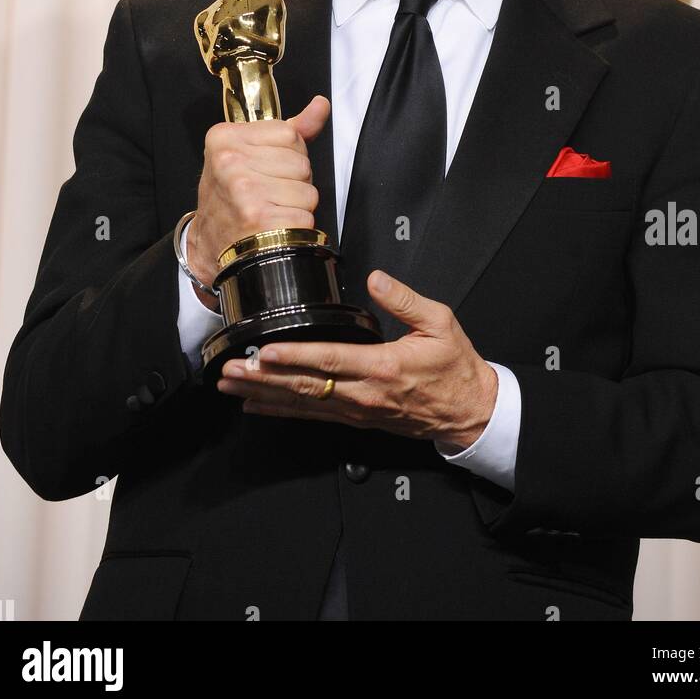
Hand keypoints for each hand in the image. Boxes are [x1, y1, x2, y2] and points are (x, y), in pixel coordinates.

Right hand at [187, 94, 329, 294]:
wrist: (209, 243)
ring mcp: (243, 190)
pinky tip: (273, 227)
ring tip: (271, 210)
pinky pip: (305, 218)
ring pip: (308, 192)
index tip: (268, 169)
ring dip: (297, 206)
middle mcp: (230, 161)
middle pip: (302, 164)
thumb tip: (321, 105)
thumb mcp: (250, 153)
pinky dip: (296, 228)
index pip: (291, 135)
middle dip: (295, 182)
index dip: (290, 155)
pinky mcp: (257, 218)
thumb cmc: (232, 195)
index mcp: (225, 137)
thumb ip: (290, 129)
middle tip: (269, 194)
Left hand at [216, 271, 499, 449]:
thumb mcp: (440, 323)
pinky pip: (313, 416)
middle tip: (231, 371)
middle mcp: (365, 393)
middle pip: (305, 386)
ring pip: (303, 404)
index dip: (295, 356)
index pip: (330, 360)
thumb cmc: (455, 368)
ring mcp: (358, 410)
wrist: (468, 410)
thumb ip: (405, 299)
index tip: (265, 351)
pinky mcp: (356, 419)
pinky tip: (258, 406)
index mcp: (384, 366)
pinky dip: (282, 411)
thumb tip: (377, 278)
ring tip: (233, 387)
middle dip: (263, 378)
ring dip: (265, 395)